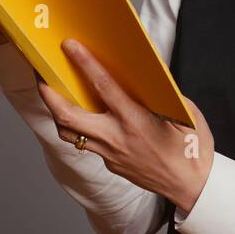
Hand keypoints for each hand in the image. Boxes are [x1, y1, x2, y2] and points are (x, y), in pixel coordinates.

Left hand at [38, 38, 213, 215]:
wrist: (192, 186)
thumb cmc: (192, 149)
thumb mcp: (185, 113)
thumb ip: (162, 94)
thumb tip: (146, 76)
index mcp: (136, 121)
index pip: (103, 86)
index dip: (84, 64)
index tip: (70, 47)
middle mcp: (117, 138)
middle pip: (68, 117)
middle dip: (49, 95)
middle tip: (41, 76)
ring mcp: (111, 155)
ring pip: (70, 135)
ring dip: (57, 114)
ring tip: (52, 96)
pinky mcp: (111, 164)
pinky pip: (88, 144)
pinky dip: (80, 129)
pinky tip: (84, 118)